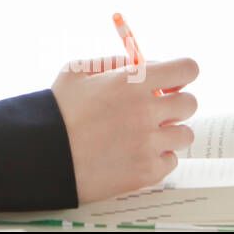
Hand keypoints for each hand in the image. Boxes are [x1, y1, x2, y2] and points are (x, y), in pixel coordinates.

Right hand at [50, 54, 198, 204]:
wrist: (43, 156)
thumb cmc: (57, 111)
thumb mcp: (77, 71)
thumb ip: (113, 63)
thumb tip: (143, 63)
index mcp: (132, 81)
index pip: (187, 69)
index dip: (181, 74)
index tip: (171, 82)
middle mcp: (146, 111)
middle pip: (190, 103)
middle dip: (173, 104)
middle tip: (151, 110)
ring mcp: (149, 143)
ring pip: (184, 134)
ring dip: (167, 133)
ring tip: (140, 135)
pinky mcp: (148, 171)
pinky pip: (171, 160)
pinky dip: (157, 158)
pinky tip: (133, 154)